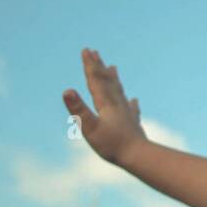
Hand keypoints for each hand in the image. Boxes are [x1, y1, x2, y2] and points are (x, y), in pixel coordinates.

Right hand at [63, 49, 147, 166]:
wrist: (140, 157)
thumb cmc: (113, 145)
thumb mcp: (90, 127)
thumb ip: (78, 109)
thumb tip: (66, 90)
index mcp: (106, 103)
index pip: (96, 80)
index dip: (90, 65)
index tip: (86, 50)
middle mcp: (118, 104)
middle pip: (107, 81)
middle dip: (99, 67)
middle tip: (95, 52)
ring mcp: (127, 114)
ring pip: (119, 92)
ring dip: (113, 79)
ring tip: (113, 68)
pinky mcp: (133, 125)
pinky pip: (132, 109)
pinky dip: (131, 103)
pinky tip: (134, 101)